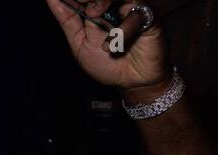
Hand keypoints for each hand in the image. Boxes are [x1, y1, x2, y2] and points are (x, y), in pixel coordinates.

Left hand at [44, 1, 169, 95]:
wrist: (131, 82)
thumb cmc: (107, 63)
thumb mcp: (79, 43)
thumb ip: (67, 21)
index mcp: (98, 7)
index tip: (68, 0)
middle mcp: (117, 4)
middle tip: (81, 0)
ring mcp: (133, 9)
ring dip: (104, 0)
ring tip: (92, 14)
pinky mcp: (150, 17)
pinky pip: (137, 14)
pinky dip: (122, 29)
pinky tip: (112, 45)